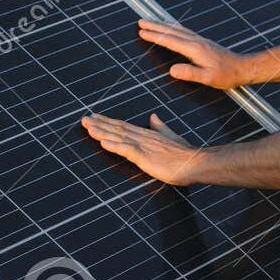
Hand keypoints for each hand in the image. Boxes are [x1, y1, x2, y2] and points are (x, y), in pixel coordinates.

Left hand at [81, 112, 204, 185]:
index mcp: (147, 134)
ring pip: (119, 137)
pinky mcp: (145, 157)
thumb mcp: (171, 137)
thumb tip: (153, 116)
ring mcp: (143, 146)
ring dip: (102, 132)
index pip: (123, 126)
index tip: (94, 117)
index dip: (107, 122)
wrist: (196, 163)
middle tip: (83, 119)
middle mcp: (142, 138)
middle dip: (99, 124)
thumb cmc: (184, 154)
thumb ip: (160, 127)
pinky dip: (115, 146)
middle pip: (117, 129)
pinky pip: (127, 150)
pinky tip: (104, 143)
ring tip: (88, 127)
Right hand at [137, 19, 249, 89]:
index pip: (170, 41)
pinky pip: (184, 31)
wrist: (243, 68)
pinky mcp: (203, 42)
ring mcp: (200, 40)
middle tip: (140, 22)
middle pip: (171, 31)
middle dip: (155, 26)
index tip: (141, 32)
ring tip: (151, 22)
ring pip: (177, 29)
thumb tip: (171, 70)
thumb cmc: (226, 75)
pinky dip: (173, 28)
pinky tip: (172, 28)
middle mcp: (196, 41)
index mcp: (195, 49)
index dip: (155, 37)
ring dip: (162, 25)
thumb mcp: (208, 78)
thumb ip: (190, 73)